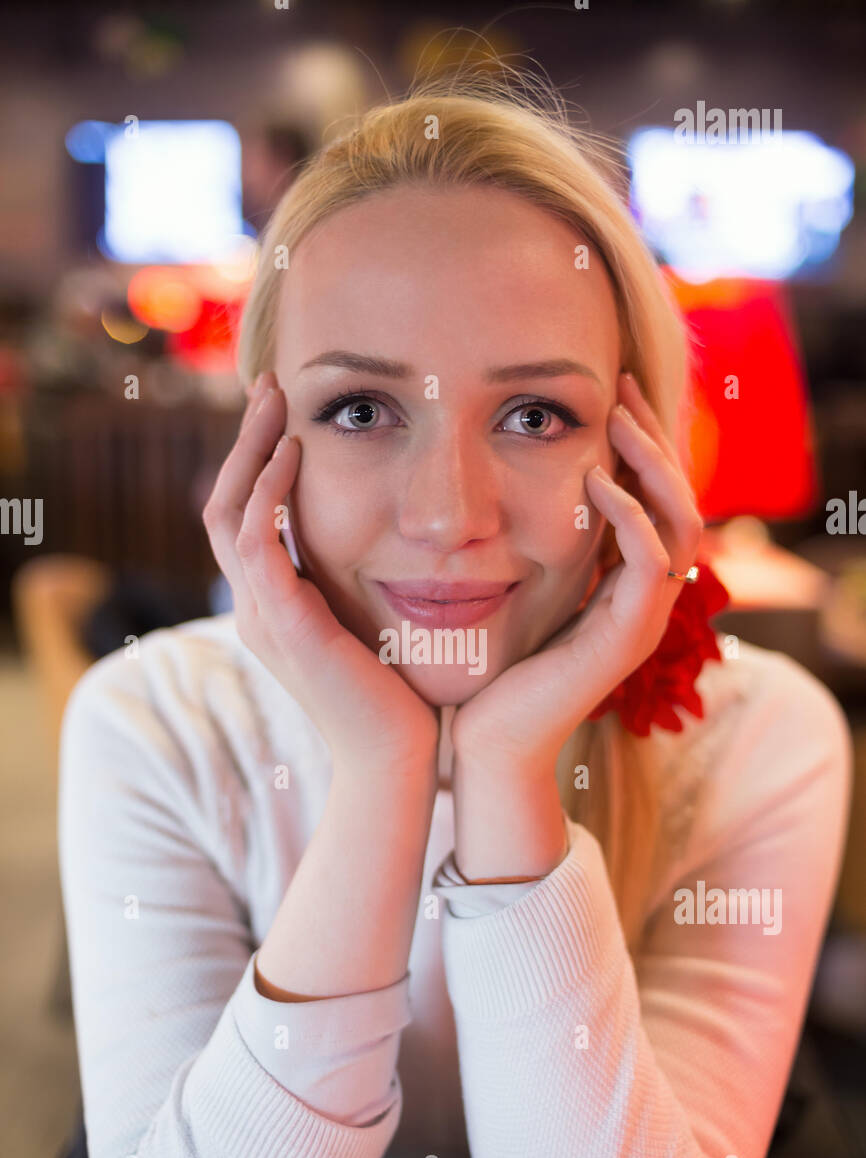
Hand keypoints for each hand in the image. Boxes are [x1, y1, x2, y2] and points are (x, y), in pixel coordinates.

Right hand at [203, 371, 439, 772]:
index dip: (258, 463)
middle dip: (245, 442)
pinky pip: (256, 542)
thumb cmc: (400, 697)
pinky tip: (294, 454)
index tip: (288, 413)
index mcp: (275, 607)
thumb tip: (391, 540)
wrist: (397, 760)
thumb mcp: (374, 624)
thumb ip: (362, 585)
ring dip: (249, 451)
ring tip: (276, 401)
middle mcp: (257, 609)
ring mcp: (261, 617)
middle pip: (223, 505)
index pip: (246, 520)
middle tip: (269, 385)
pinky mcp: (282, 624)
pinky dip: (269, 493)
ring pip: (228, 513)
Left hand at [451, 370, 703, 776]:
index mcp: (625, 583)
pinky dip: (628, 517)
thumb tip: (507, 479)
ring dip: (650, 465)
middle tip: (619, 385)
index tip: (608, 390)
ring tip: (613, 420)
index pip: (658, 497)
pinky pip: (651, 564)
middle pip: (680, 498)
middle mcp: (645, 598)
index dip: (641, 442)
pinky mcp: (626, 639)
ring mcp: (642, 620)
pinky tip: (593, 482)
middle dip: (653, 437)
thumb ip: (532, 540)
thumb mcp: (514, 584)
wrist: (486, 740)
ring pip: (681, 523)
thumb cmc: (490, 665)